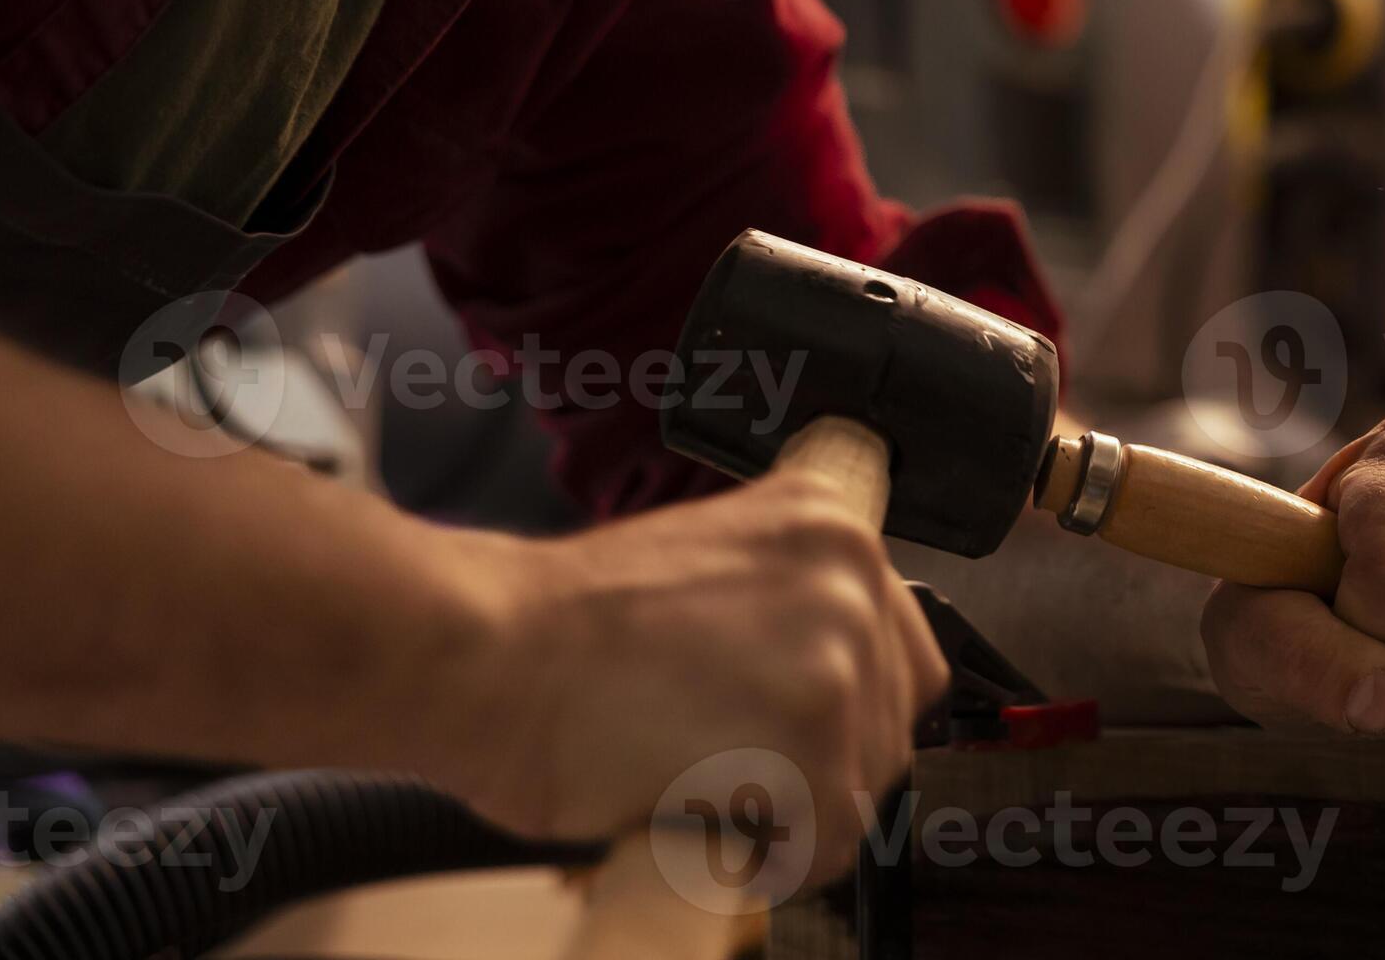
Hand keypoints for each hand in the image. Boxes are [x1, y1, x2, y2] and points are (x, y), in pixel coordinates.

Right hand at [425, 475, 945, 893]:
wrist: (487, 651)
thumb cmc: (562, 629)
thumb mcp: (714, 574)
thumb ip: (787, 611)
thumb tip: (830, 691)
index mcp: (829, 522)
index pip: (897, 647)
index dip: (846, 713)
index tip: (797, 740)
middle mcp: (850, 570)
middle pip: (892, 718)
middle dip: (827, 766)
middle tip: (746, 781)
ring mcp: (838, 650)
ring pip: (868, 781)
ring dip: (798, 812)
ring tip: (714, 798)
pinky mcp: (813, 733)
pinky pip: (832, 837)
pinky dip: (782, 861)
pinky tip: (721, 836)